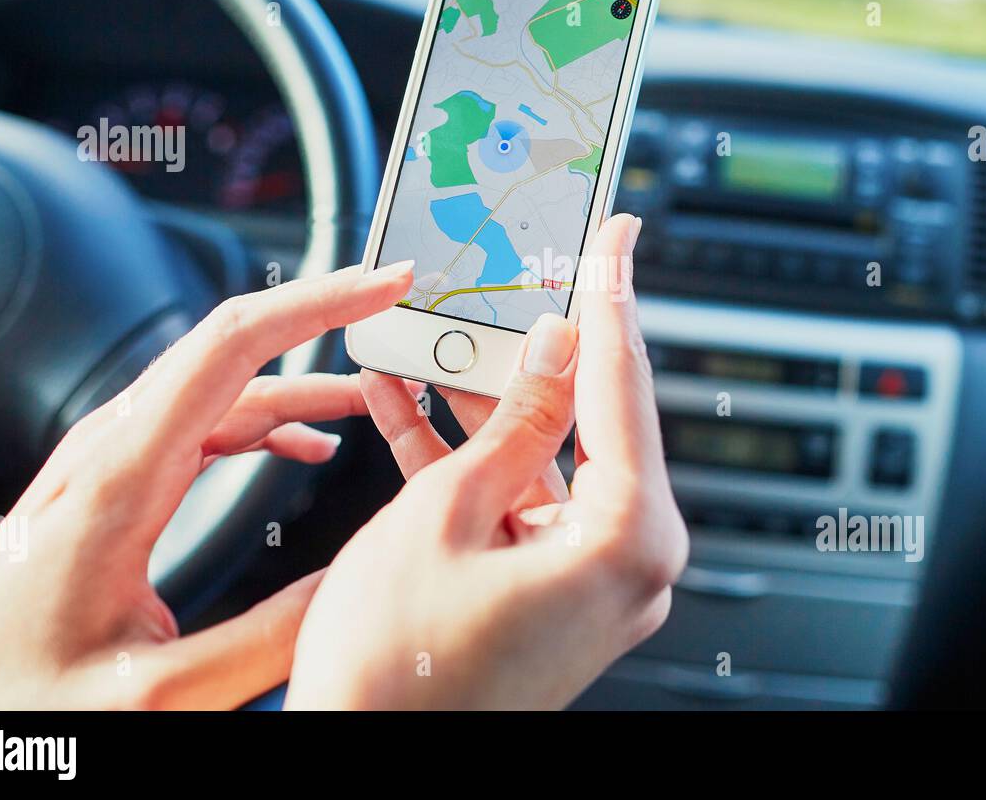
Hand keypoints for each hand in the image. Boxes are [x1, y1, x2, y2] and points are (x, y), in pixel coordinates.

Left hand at [0, 261, 414, 708]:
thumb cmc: (15, 703)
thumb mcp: (155, 692)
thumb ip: (267, 638)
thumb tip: (354, 583)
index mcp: (123, 474)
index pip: (235, 344)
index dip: (320, 303)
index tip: (384, 284)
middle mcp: (114, 447)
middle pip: (235, 346)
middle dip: (324, 317)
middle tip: (394, 310)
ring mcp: (112, 462)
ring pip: (225, 388)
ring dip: (304, 381)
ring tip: (375, 394)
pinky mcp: (115, 487)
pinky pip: (205, 427)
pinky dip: (269, 423)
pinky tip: (307, 449)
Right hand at [286, 214, 687, 709]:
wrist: (357, 757)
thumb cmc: (396, 674)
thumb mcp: (443, 512)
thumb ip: (513, 420)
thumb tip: (556, 348)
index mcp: (627, 542)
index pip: (623, 387)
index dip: (608, 297)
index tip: (613, 236)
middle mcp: (625, 562)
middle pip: (590, 419)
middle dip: (541, 346)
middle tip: (528, 274)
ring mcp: (586, 578)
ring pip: (544, 455)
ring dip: (485, 400)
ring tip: (444, 329)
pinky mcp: (546, 587)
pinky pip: (516, 500)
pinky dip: (471, 458)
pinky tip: (415, 401)